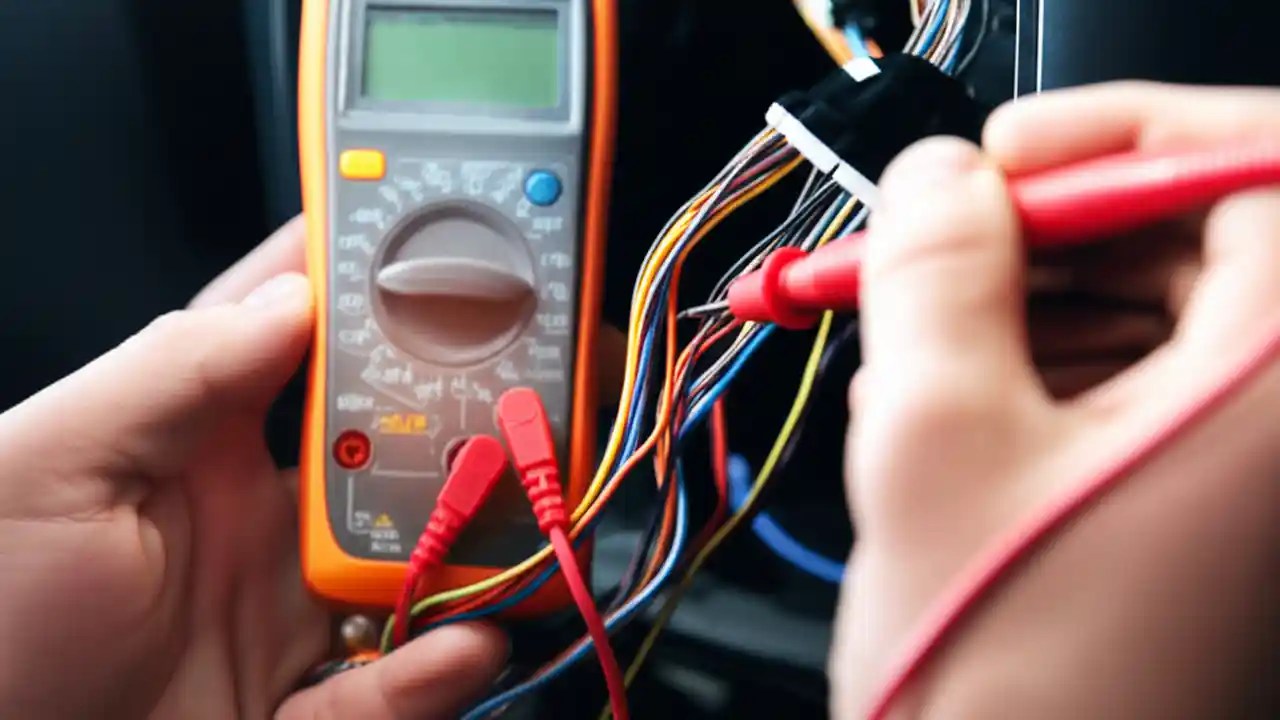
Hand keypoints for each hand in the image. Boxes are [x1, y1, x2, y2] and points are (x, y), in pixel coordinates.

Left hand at [0, 217, 506, 718]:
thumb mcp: (43, 468)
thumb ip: (167, 375)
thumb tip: (294, 298)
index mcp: (190, 439)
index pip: (296, 336)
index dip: (365, 282)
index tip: (448, 240)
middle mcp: (250, 518)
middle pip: (383, 452)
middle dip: (460, 421)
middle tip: (533, 393)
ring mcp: (276, 613)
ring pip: (408, 569)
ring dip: (472, 553)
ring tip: (526, 529)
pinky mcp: (286, 707)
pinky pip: (379, 694)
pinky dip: (431, 675)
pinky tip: (466, 645)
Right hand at [831, 83, 1279, 717]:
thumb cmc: (1012, 692)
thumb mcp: (934, 438)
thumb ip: (933, 269)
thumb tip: (939, 180)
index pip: (1252, 170)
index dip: (1113, 138)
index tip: (1000, 156)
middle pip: (1199, 248)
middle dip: (1047, 241)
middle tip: (932, 255)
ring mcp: (1265, 484)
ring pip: (1164, 328)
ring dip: (1032, 319)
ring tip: (919, 365)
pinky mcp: (1222, 524)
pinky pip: (1151, 404)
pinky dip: (1053, 384)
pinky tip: (958, 421)